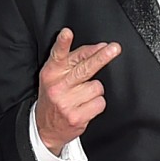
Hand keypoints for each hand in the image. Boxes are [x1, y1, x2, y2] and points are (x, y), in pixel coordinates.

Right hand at [34, 28, 120, 154]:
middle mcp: (57, 87)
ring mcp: (66, 103)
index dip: (63, 43)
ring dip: (94, 91)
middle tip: (114, 48)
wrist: (45, 128)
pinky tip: (85, 107)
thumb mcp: (55, 76)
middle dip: (101, 57)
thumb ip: (74, 60)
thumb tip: (99, 47)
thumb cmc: (54, 97)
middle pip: (84, 68)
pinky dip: (96, 104)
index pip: (58, 55)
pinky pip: (100, 103)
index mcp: (51, 73)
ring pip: (97, 87)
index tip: (67, 33)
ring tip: (82, 96)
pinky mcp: (76, 117)